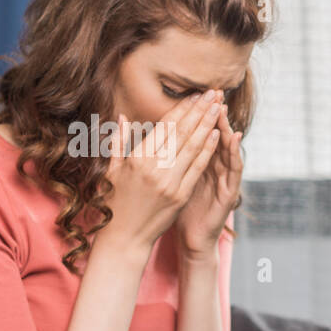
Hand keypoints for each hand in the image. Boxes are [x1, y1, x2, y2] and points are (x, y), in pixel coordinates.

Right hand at [101, 91, 222, 254]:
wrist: (125, 237)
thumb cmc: (116, 201)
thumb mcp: (112, 170)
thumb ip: (118, 142)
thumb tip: (121, 117)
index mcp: (136, 157)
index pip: (164, 126)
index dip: (181, 109)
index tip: (194, 95)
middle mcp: (153, 167)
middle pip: (181, 132)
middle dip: (199, 110)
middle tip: (213, 93)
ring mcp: (168, 182)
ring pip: (192, 147)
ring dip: (208, 125)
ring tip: (219, 108)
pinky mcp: (180, 196)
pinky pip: (197, 168)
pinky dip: (207, 151)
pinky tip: (217, 135)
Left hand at [175, 90, 242, 258]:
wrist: (193, 240)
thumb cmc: (177, 214)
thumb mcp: (169, 184)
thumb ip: (162, 160)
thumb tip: (146, 136)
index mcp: (195, 166)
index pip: (196, 136)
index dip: (194, 116)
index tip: (191, 94)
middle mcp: (213, 170)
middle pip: (212, 137)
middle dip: (211, 115)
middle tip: (213, 92)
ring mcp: (223, 181)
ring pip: (226, 149)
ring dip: (225, 127)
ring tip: (222, 107)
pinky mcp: (229, 194)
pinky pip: (232, 170)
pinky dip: (232, 153)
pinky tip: (231, 137)